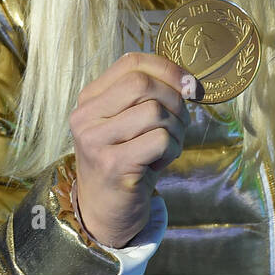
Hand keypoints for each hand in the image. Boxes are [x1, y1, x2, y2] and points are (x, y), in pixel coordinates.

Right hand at [70, 52, 196, 248]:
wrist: (105, 211)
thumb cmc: (126, 161)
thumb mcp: (130, 122)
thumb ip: (150, 96)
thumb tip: (189, 83)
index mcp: (90, 98)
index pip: (131, 62)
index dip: (167, 68)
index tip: (189, 85)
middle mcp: (86, 116)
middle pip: (142, 84)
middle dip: (174, 99)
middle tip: (180, 122)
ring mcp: (96, 141)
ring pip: (154, 111)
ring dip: (175, 129)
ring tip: (167, 146)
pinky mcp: (113, 165)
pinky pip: (160, 140)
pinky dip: (172, 149)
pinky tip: (160, 163)